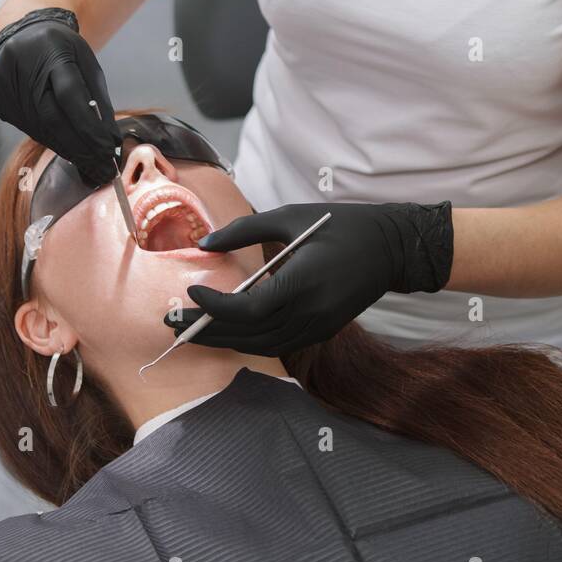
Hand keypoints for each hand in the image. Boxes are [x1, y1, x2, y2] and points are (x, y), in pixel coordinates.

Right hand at [0, 9, 121, 184]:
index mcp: (49, 51)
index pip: (70, 95)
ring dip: (65, 147)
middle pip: (51, 117)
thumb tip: (110, 140)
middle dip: (79, 145)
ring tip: (88, 161)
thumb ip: (98, 99)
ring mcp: (2, 83)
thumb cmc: (61, 49)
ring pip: (38, 128)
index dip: (89, 126)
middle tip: (100, 165)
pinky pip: (25, 126)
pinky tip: (65, 147)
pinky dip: (48, 138)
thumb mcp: (86, 62)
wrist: (23, 33)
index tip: (108, 149)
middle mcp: (20, 66)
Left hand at [164, 200, 452, 355]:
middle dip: (206, 329)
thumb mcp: (291, 217)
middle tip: (170, 320)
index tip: (189, 291)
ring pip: (260, 344)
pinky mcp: (321, 331)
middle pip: (247, 334)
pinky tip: (227, 330)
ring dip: (223, 339)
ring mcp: (317, 327)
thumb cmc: (341, 225)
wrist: (391, 248)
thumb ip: (244, 231)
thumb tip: (203, 244)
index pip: (247, 310)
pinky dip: (248, 340)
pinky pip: (277, 344)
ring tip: (190, 328)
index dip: (214, 307)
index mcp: (302, 283)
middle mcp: (309, 313)